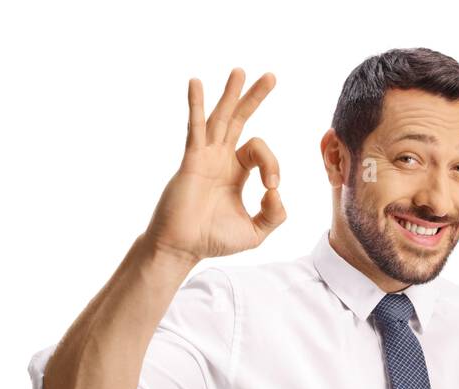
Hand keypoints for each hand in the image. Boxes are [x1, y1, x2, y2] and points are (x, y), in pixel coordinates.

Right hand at [144, 68, 286, 263]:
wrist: (182, 247)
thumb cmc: (212, 240)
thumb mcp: (255, 232)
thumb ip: (274, 214)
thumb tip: (276, 191)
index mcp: (235, 172)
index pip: (260, 152)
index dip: (273, 165)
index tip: (271, 188)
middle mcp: (220, 159)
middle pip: (239, 120)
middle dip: (254, 98)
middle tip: (271, 77)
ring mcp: (205, 157)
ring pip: (220, 118)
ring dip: (231, 94)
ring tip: (240, 71)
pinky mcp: (192, 160)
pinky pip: (195, 128)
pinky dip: (196, 105)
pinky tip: (195, 83)